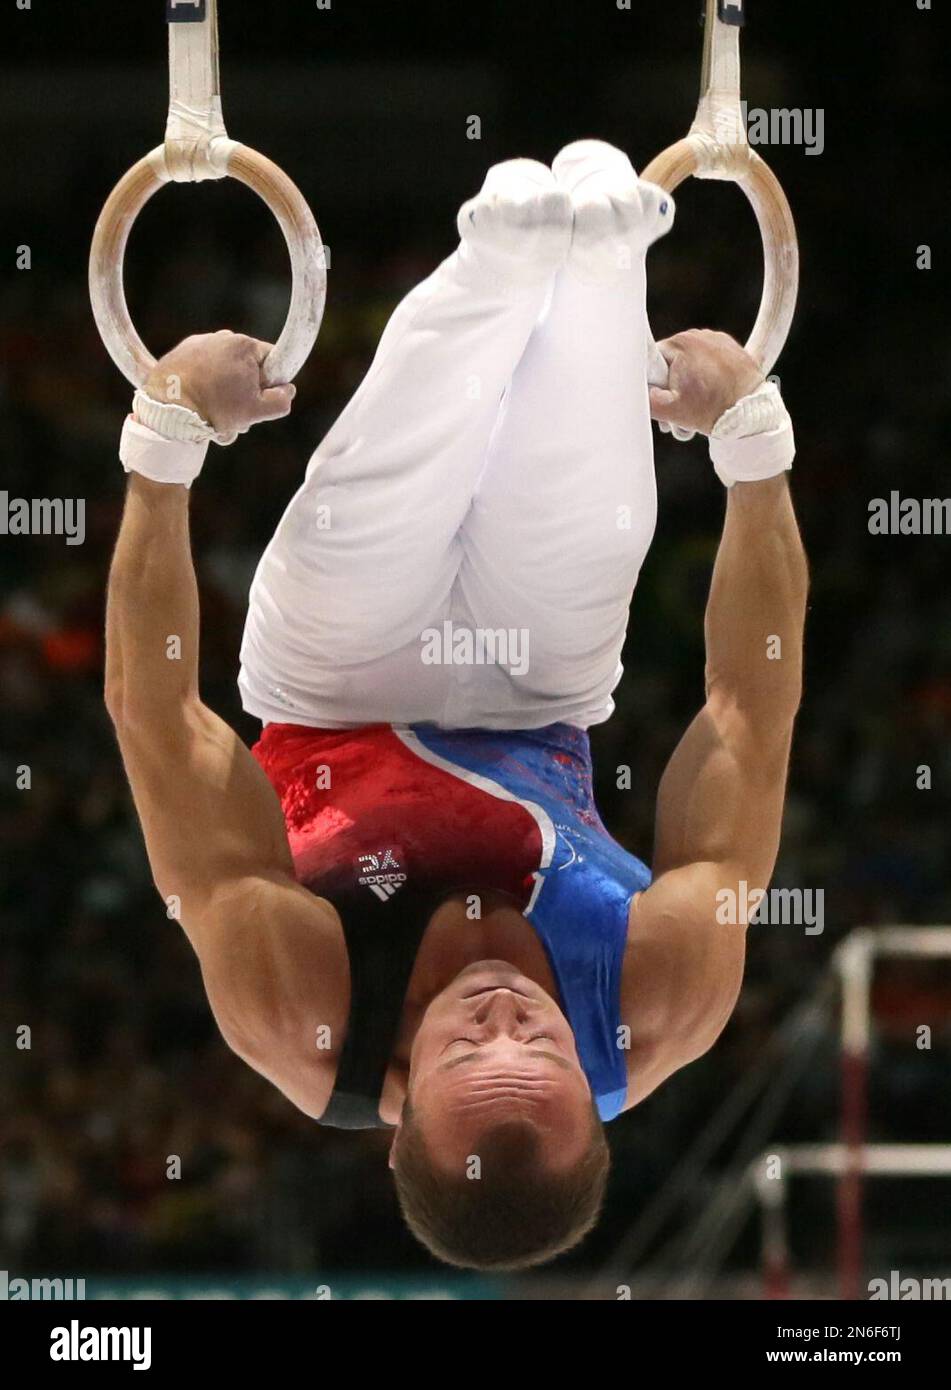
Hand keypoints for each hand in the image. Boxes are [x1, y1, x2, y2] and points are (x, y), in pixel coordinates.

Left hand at [142, 331, 295, 435]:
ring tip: (213, 410)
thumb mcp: (257, 411)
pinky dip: (203, 383)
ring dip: (223, 389)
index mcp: (244, 345)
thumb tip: (287, 391)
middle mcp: (222, 337)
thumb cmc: (214, 407)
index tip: (261, 397)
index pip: (272, 359)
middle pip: (246, 366)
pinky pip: (202, 368)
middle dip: (245, 389)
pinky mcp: (180, 352)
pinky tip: (198, 401)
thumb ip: (281, 401)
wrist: (168, 408)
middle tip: (235, 412)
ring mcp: (199, 343)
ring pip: (223, 368)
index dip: (272, 383)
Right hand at [649, 330, 763, 436]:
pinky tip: (712, 390)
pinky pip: (709, 359)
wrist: (751, 412)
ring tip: (699, 399)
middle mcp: (698, 335)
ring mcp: (717, 339)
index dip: (654, 381)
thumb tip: (638, 389)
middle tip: (681, 405)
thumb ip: (645, 397)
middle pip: (671, 359)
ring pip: (690, 360)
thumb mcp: (670, 410)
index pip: (652, 358)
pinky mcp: (731, 347)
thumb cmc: (713, 410)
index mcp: (680, 343)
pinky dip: (707, 373)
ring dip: (689, 378)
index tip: (664, 396)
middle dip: (672, 382)